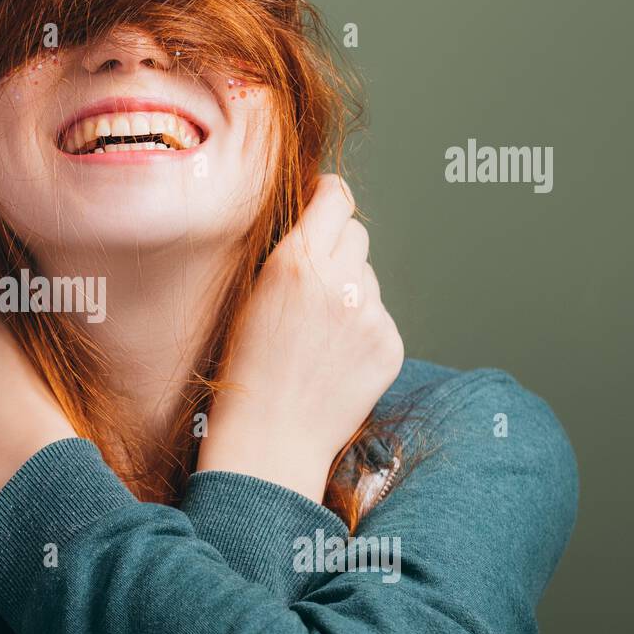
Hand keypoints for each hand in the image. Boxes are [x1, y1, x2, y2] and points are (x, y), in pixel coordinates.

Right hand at [196, 175, 403, 502]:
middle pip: (357, 234)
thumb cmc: (244, 371)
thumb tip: (316, 224)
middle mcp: (339, 282)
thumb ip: (287, 257)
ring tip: (317, 333)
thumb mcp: (248, 298)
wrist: (269, 437)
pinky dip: (362, 329)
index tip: (324, 202)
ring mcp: (370, 315)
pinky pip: (379, 316)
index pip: (335, 198)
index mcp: (295, 263)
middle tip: (314, 280)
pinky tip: (334, 357)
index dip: (329, 196)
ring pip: (369, 277)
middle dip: (338, 247)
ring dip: (350, 291)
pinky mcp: (389, 344)